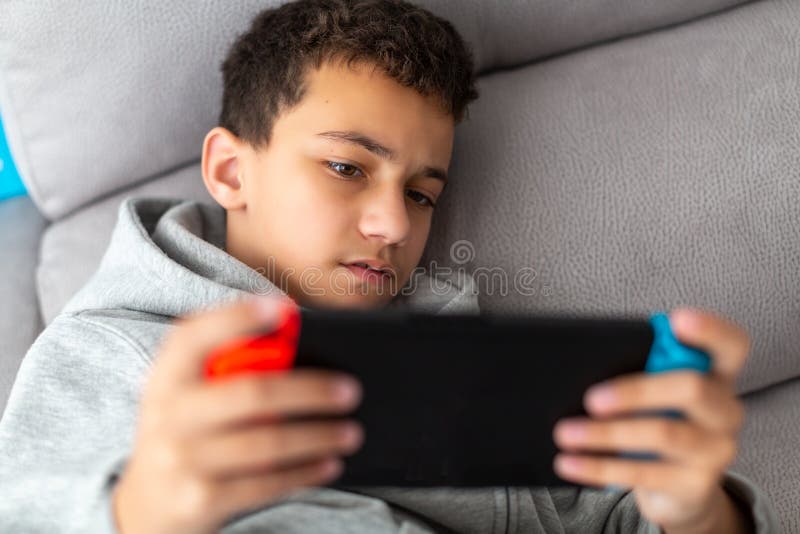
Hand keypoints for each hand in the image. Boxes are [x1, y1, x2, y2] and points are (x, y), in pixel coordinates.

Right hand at [112, 296, 363, 533]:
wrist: (147, 506)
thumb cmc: (185, 434)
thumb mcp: (187, 395)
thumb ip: (226, 367)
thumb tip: (292, 341)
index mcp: (166, 377)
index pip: (193, 336)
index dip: (237, 318)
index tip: (282, 307)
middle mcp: (169, 415)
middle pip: (251, 393)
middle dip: (310, 390)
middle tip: (350, 390)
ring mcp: (182, 460)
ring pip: (267, 442)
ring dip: (319, 436)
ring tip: (350, 432)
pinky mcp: (199, 499)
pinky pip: (266, 483)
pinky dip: (305, 472)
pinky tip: (329, 463)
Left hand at [552, 308, 751, 532]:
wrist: (678, 488)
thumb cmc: (658, 420)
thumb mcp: (655, 392)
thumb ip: (640, 370)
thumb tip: (584, 365)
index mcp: (716, 374)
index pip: (731, 344)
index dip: (710, 329)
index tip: (677, 319)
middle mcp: (725, 410)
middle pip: (693, 389)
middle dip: (637, 391)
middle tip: (591, 400)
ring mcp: (716, 449)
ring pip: (664, 434)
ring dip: (607, 433)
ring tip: (566, 433)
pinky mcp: (696, 485)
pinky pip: (645, 474)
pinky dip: (600, 467)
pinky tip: (569, 462)